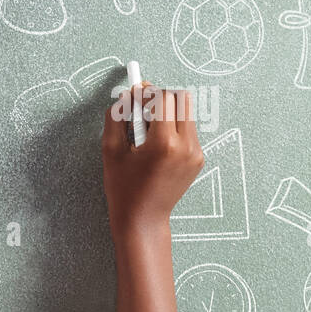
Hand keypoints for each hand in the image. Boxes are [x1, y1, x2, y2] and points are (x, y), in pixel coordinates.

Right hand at [101, 83, 203, 237]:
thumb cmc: (124, 188)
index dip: (147, 91)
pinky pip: (188, 130)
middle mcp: (186, 146)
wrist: (143, 219)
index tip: (135, 94)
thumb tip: (126, 96)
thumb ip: (117, 117)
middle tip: (141, 108)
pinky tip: (156, 144)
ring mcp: (195, 153)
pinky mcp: (198, 159)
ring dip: (167, 112)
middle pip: (181, 99)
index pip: (163, 97)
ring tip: (147, 130)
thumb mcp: (111, 150)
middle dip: (160, 98)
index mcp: (164, 143)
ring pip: (186, 113)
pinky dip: (173, 128)